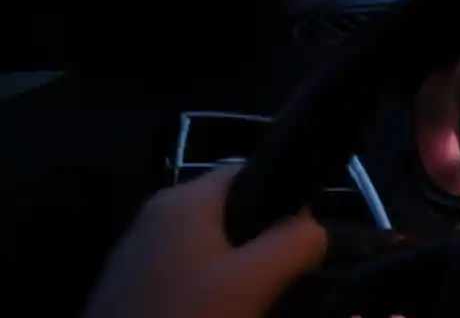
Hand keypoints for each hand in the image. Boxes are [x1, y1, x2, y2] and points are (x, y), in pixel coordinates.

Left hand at [84, 167, 326, 317]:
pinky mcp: (132, 287)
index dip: (284, 198)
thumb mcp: (254, 282)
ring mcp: (139, 253)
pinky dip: (210, 289)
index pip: (250, 172)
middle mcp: (156, 215)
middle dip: (262, 241)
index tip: (302, 240)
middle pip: (232, 211)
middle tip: (282, 280)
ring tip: (253, 303)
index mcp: (183, 200)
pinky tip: (219, 314)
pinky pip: (187, 273)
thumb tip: (313, 226)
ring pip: (211, 246)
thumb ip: (296, 243)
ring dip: (238, 270)